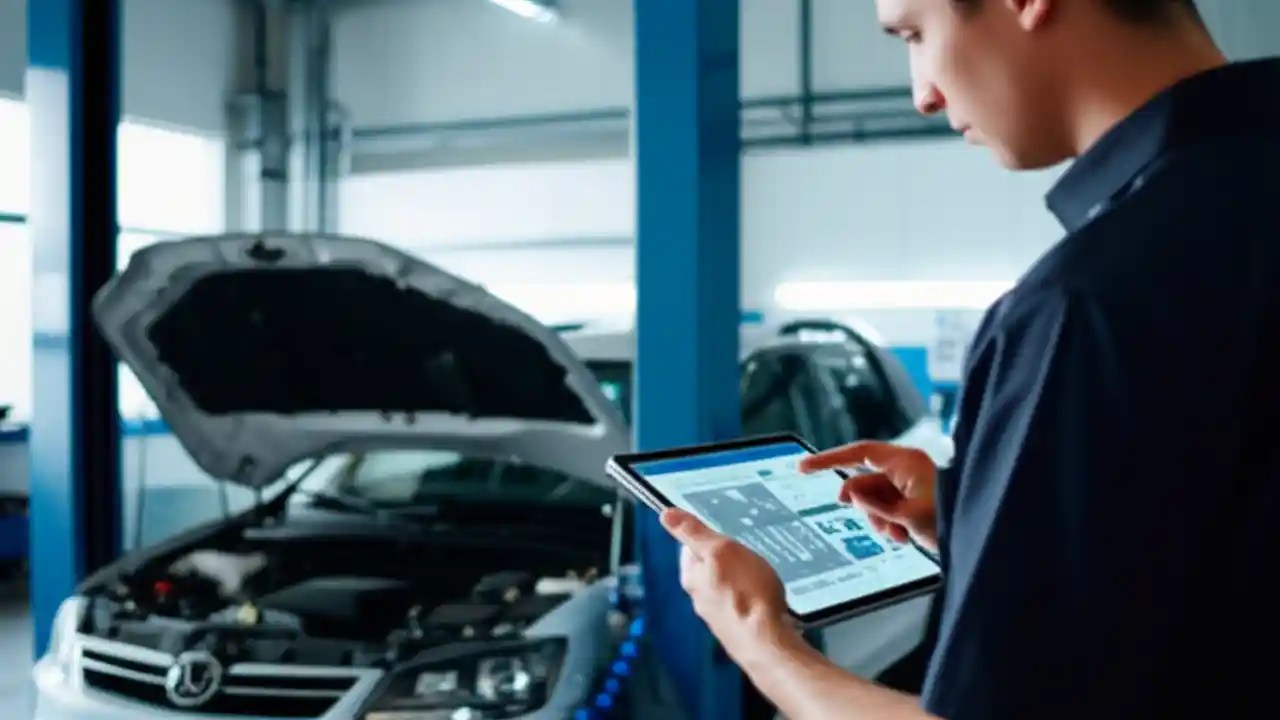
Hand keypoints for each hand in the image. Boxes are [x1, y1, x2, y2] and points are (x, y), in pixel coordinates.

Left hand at [660, 508, 799, 664]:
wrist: (768, 643)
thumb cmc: (746, 594)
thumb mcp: (721, 550)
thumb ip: (694, 532)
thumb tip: (667, 514)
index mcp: (692, 577)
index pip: (689, 546)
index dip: (708, 536)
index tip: (725, 533)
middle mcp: (700, 598)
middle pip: (709, 568)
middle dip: (726, 558)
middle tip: (746, 550)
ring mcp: (719, 616)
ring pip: (726, 587)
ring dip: (740, 578)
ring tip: (760, 572)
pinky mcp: (738, 628)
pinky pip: (742, 605)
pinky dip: (751, 598)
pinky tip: (766, 596)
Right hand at [799, 441, 939, 551]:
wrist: (979, 539)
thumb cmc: (952, 519)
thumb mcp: (908, 515)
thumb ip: (875, 505)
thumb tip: (850, 495)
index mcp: (905, 462)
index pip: (858, 453)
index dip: (829, 459)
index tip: (803, 467)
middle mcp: (905, 470)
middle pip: (865, 483)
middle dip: (866, 507)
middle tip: (876, 521)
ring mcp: (908, 487)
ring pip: (874, 502)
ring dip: (880, 522)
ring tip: (899, 535)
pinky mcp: (912, 503)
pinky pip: (886, 512)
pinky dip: (890, 526)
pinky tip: (905, 538)